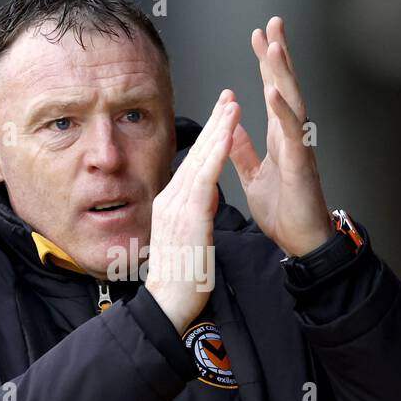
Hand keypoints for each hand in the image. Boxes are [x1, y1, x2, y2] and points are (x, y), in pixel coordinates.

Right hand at [146, 89, 239, 331]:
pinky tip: (228, 133)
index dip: (209, 138)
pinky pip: (206, 176)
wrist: (168, 304)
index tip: (222, 117)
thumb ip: (194, 215)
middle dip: (215, 123)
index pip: (194, 163)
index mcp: (171, 205)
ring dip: (218, 129)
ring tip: (232, 104)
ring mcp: (177, 205)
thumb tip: (204, 199)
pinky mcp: (188, 215)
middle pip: (197, 153)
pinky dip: (217, 151)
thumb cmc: (181, 279)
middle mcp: (170, 199)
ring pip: (202, 158)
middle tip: (228, 96)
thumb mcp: (188, 239)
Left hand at [229, 16, 333, 257]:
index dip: (267, 63)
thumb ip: (244, 152)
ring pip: (293, 101)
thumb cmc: (285, 212)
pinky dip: (283, 111)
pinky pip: (292, 133)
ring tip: (275, 45)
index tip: (259, 36)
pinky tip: (273, 91)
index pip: (273, 91)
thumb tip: (232, 129)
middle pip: (286, 87)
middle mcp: (293, 136)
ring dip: (283, 73)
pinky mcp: (301, 165)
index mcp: (281, 138)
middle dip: (279, 55)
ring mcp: (300, 148)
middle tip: (272, 24)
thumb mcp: (254, 177)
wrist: (302, 242)